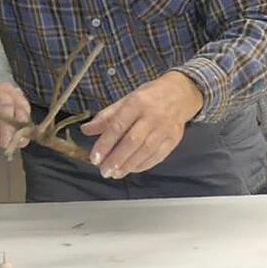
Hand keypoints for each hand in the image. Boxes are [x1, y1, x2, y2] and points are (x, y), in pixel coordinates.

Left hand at [82, 72, 203, 179]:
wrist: (180, 94)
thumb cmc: (150, 97)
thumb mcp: (126, 100)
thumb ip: (106, 117)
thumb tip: (86, 130)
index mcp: (137, 103)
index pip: (118, 126)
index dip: (105, 144)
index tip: (95, 158)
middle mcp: (152, 116)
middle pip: (132, 141)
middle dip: (116, 159)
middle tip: (104, 170)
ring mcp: (165, 128)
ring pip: (145, 151)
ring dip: (128, 165)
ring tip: (115, 173)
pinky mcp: (174, 139)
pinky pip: (158, 156)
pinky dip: (143, 165)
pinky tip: (131, 169)